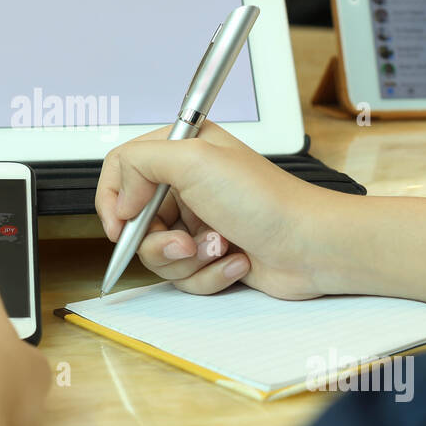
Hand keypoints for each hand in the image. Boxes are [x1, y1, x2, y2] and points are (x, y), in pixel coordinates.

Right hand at [95, 121, 346, 299]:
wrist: (310, 246)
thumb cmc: (266, 200)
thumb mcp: (194, 160)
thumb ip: (140, 163)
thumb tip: (121, 200)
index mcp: (182, 150)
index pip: (122, 168)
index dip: (114, 199)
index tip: (121, 224)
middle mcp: (188, 184)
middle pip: (135, 220)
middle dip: (158, 240)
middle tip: (184, 242)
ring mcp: (199, 221)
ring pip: (157, 253)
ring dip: (188, 259)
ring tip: (220, 247)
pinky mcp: (211, 254)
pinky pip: (183, 275)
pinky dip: (207, 274)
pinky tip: (236, 260)